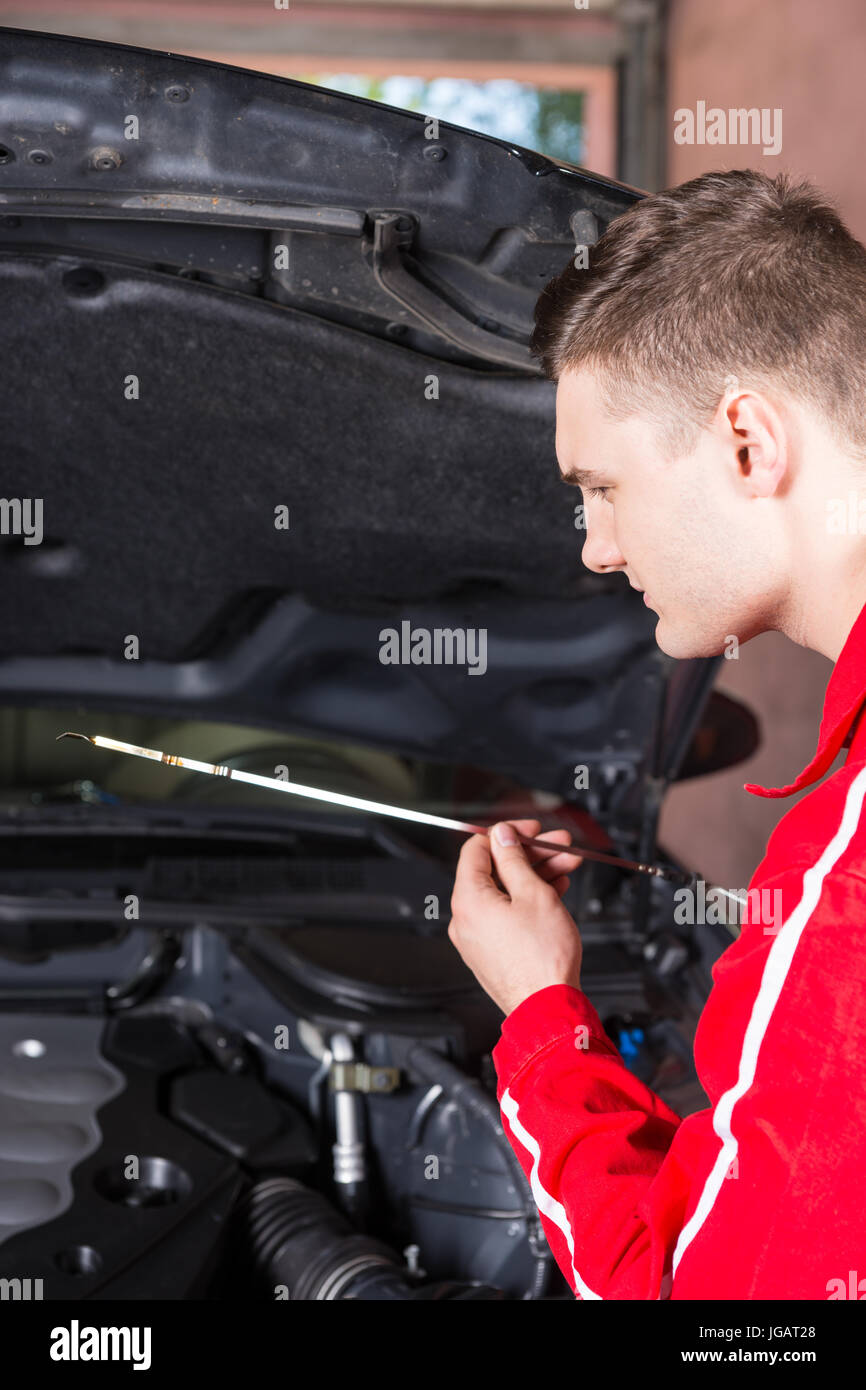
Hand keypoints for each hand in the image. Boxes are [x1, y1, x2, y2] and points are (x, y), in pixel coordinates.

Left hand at [447, 818, 583, 1016]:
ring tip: (566, 866)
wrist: (549, 1008)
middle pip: (494, 871)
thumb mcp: (533, 894)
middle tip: (558, 846)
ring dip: (535, 876)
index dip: (507, 834)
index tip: (530, 831)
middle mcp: (466, 919)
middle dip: (530, 855)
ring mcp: (478, 938)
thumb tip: (502, 836)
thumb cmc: (542, 959)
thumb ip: (514, 859)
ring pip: (504, 893)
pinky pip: (506, 915)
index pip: (476, 849)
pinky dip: (528, 901)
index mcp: (468, 900)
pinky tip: (554, 891)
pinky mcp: (492, 952)